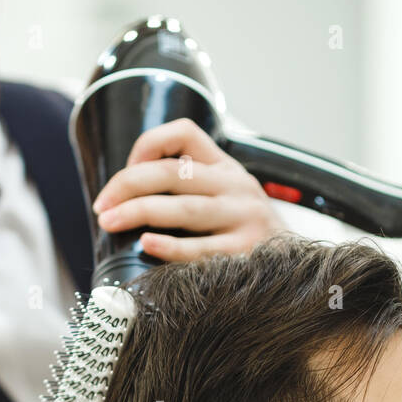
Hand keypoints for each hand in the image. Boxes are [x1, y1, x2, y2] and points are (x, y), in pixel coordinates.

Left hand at [91, 117, 286, 261]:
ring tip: (110, 222)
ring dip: (139, 212)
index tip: (127, 168)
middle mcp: (237, 187)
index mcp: (226, 168)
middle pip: (172, 173)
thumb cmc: (245, 234)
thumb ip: (189, 188)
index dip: (148, 144)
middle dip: (128, 185)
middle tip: (102, 205)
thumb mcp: (226, 198)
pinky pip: (200, 250)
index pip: (185, 132)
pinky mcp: (246, 253)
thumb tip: (125, 196)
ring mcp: (244, 219)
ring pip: (183, 209)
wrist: (298, 269)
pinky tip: (146, 244)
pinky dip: (169, 247)